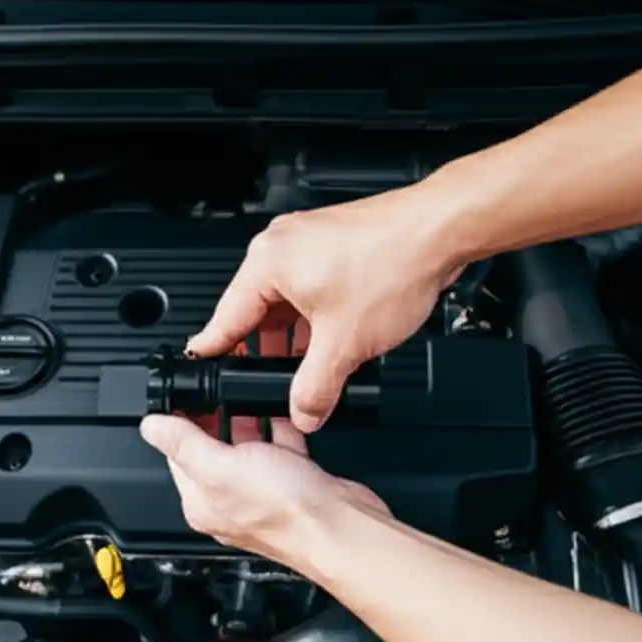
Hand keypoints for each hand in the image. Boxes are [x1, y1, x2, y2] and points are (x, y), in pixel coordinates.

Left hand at [139, 413, 387, 565]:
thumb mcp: (220, 466)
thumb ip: (183, 443)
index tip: (185, 393)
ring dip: (248, 419)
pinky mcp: (295, 482)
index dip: (179, 422)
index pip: (177, 455)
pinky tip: (284, 410)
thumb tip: (150, 426)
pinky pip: (281, 447)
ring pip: (248, 446)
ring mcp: (264, 491)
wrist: (341, 526)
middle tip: (218, 386)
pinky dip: (281, 427)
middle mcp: (231, 500)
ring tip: (248, 392)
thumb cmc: (286, 511)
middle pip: (213, 448)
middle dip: (214, 416)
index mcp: (203, 502)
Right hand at [186, 178, 469, 431]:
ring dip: (296, 336)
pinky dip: (315, 317)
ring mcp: (308, 242)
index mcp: (267, 263)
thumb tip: (303, 411)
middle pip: (256, 312)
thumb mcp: (345, 344)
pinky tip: (334, 340)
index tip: (200, 370)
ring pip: (286, 302)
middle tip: (268, 384)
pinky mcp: (334, 246)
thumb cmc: (394, 262)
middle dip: (266, 351)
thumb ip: (316, 388)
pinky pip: (309, 289)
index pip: (226, 319)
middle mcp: (281, 246)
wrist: (440, 230)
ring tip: (310, 367)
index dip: (214, 352)